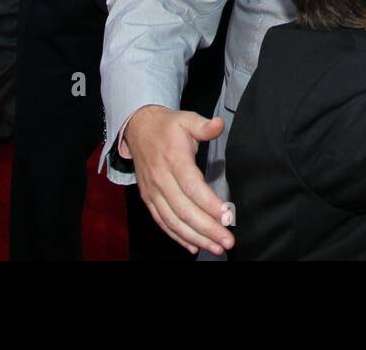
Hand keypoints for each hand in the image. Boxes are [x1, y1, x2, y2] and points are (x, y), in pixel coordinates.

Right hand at [124, 105, 232, 255]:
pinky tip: (193, 247)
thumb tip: (219, 124)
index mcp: (173, 160)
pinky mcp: (148, 199)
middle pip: (184, 210)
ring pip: (173, 221)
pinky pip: (162, 222)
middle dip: (207, 229)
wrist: (138, 129)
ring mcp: (153, 192)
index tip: (227, 216)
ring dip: (195, 237)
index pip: (192, 187)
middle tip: (227, 241)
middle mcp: (161, 179)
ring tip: (215, 248)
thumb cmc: (168, 126)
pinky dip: (177, 237)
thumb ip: (203, 125)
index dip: (210, 204)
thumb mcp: (186, 119)